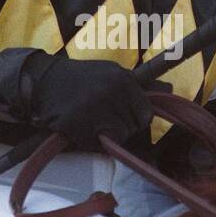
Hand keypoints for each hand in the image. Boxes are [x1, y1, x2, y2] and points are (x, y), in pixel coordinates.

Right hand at [23, 52, 167, 148]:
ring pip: (119, 137)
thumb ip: (136, 85)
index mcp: (122, 79)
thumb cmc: (82, 78)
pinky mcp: (78, 125)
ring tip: (92, 120)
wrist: (44, 81)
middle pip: (133, 127)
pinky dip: (91, 140)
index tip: (124, 115)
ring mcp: (94, 110)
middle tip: (103, 116)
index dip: (137, 118)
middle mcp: (110, 93)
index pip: (145, 113)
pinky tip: (81, 126)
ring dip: (108, 134)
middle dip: (122, 126)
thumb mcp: (110, 72)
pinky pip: (97, 144)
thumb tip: (170, 89)